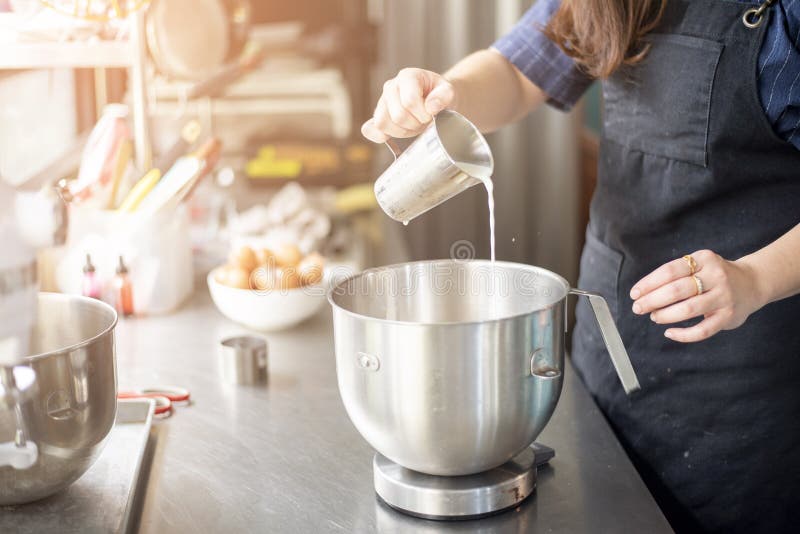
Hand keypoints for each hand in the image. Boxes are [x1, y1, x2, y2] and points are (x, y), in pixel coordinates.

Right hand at [361, 68, 455, 142]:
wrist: (433, 100)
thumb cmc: (439, 95)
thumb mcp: (448, 91)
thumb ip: (444, 96)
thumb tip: (431, 107)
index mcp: (408, 77)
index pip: (410, 100)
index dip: (422, 114)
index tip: (431, 115)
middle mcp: (391, 87)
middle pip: (398, 115)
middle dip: (414, 124)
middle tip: (423, 121)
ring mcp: (382, 102)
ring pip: (383, 123)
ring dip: (402, 131)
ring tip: (413, 126)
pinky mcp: (377, 116)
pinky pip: (370, 129)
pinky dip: (378, 136)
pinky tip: (388, 137)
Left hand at [629, 250, 765, 342]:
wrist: (752, 283)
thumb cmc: (714, 276)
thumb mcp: (699, 265)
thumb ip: (676, 274)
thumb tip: (643, 292)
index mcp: (704, 259)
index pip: (670, 271)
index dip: (649, 283)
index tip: (634, 293)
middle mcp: (716, 276)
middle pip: (677, 290)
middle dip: (652, 300)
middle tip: (638, 308)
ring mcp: (723, 297)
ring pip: (688, 309)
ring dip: (665, 315)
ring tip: (653, 316)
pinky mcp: (728, 316)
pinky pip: (703, 330)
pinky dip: (683, 334)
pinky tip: (669, 333)